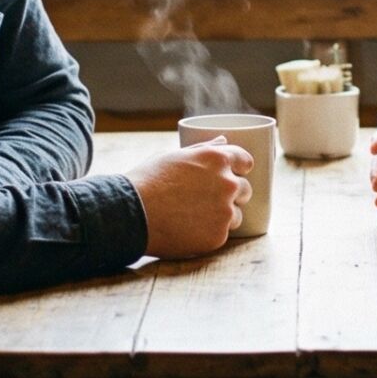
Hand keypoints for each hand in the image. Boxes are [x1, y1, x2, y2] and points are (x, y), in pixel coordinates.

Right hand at [124, 137, 253, 257]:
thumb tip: (223, 142)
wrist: (131, 213)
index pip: (246, 161)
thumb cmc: (148, 181)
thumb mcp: (173, 156)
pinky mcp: (218, 236)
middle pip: (245, 190)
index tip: (231, 174)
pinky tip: (189, 230)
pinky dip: (209, 234)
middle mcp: (227, 183)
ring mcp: (224, 211)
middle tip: (205, 200)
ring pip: (235, 215)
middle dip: (231, 194)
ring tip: (193, 217)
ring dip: (222, 216)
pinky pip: (222, 234)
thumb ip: (203, 149)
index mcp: (217, 159)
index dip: (239, 168)